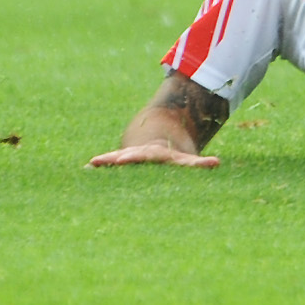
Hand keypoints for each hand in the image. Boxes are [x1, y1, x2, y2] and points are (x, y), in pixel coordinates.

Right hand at [88, 143, 218, 167]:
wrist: (155, 137)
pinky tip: (89, 167)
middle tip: (116, 161)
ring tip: (93, 163)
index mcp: (155, 155)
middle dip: (123, 159)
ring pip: (117, 158)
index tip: (129, 160)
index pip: (149, 158)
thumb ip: (199, 163)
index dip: (142, 159)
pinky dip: (103, 164)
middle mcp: (140, 154)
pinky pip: (111, 161)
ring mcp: (129, 156)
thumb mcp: (186, 159)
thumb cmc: (172, 156)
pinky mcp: (121, 160)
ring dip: (108, 161)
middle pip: (131, 156)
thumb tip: (216, 163)